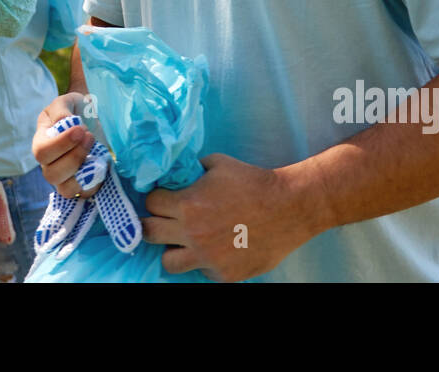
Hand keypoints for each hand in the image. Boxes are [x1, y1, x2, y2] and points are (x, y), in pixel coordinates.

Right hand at [32, 92, 96, 197]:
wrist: (93, 120)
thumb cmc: (76, 110)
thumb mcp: (67, 101)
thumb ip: (61, 108)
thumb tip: (62, 123)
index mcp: (41, 142)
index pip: (41, 152)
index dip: (61, 144)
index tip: (81, 129)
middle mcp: (49, 164)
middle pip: (52, 174)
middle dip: (74, 156)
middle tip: (89, 136)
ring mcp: (65, 177)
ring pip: (66, 189)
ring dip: (82, 170)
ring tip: (94, 149)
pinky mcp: (82, 185)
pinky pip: (85, 193)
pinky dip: (94, 182)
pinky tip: (100, 163)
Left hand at [142, 153, 307, 282]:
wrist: (288, 208)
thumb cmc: (253, 182)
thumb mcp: (218, 163)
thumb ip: (193, 170)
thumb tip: (176, 172)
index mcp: (187, 204)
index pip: (150, 204)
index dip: (157, 200)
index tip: (164, 200)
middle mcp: (192, 233)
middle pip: (149, 234)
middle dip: (155, 225)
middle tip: (166, 222)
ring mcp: (207, 257)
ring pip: (168, 262)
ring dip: (174, 251)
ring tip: (186, 243)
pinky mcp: (224, 274)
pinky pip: (201, 272)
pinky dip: (205, 262)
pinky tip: (217, 250)